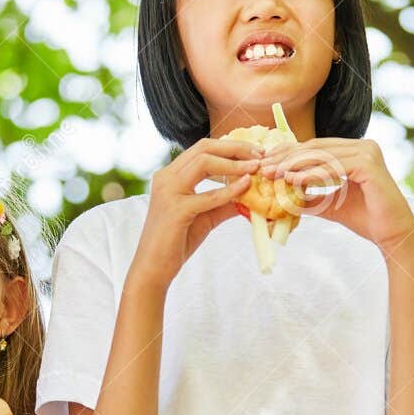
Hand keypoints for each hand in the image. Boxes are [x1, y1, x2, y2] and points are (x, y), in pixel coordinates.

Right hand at [130, 137, 262, 285]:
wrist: (153, 267)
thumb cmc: (176, 242)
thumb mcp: (205, 217)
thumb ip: (224, 203)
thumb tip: (250, 194)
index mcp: (170, 175)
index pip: (202, 149)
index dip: (230, 146)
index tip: (254, 152)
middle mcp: (166, 177)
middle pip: (204, 148)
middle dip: (235, 147)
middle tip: (259, 154)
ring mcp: (169, 192)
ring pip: (204, 162)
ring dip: (234, 163)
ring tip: (255, 167)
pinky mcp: (176, 210)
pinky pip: (208, 195)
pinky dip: (229, 190)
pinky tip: (245, 186)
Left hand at [259, 137, 413, 253]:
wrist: (392, 235)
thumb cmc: (367, 218)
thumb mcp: (331, 204)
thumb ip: (312, 196)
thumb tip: (286, 196)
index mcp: (355, 150)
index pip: (316, 147)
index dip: (289, 154)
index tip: (266, 164)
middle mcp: (363, 146)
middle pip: (316, 147)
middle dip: (287, 157)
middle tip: (264, 168)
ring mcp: (368, 152)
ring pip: (322, 155)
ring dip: (295, 164)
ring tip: (274, 175)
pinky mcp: (369, 165)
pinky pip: (334, 166)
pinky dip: (313, 173)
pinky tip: (294, 181)